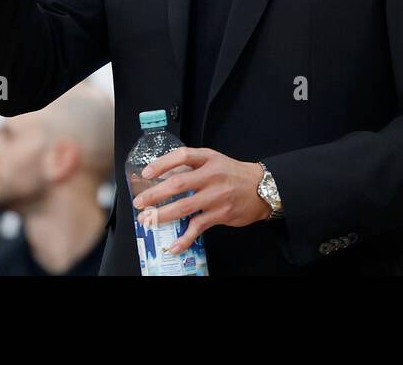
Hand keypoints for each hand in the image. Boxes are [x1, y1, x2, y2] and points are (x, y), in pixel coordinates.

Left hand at [131, 148, 270, 254]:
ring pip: (184, 206)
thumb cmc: (233, 174)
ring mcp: (217, 196)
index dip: (162, 164)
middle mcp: (212, 175)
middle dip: (155, 194)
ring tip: (148, 220)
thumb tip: (163, 178)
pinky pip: (198, 227)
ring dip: (162, 214)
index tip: (146, 173)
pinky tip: (174, 245)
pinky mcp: (221, 214)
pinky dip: (185, 238)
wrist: (262, 188)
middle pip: (178, 183)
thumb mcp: (215, 162)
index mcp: (209, 158)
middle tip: (140, 201)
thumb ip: (192, 168)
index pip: (182, 156)